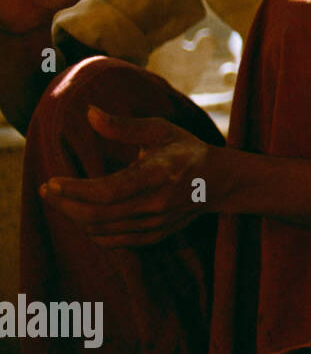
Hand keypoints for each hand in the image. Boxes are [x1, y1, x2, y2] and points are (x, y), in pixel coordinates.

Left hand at [39, 106, 216, 247]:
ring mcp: (156, 224)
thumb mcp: (160, 130)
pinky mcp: (154, 236)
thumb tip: (88, 112)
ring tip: (59, 199)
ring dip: (73, 217)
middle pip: (98, 215)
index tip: (52, 181)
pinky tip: (81, 215)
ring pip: (101, 231)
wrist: (219, 182)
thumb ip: (123, 126)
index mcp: (160, 174)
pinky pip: (112, 241)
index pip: (110, 191)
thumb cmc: (185, 150)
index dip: (76, 190)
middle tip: (47, 189)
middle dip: (65, 205)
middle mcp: (157, 204)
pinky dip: (90, 231)